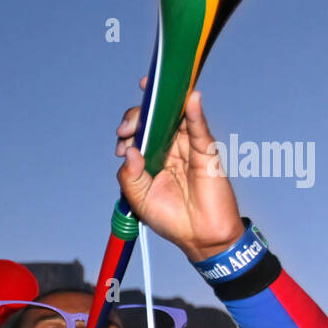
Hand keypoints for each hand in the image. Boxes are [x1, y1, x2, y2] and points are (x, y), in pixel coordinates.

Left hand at [116, 79, 244, 260]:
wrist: (200, 236)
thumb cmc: (170, 219)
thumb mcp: (138, 200)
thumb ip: (130, 176)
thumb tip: (129, 150)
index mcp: (149, 158)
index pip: (138, 133)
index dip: (129, 128)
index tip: (122, 138)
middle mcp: (168, 149)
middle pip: (154, 120)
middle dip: (138, 116)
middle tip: (129, 127)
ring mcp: (187, 148)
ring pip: (176, 117)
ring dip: (165, 102)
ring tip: (154, 90)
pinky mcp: (205, 152)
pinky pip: (200, 128)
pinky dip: (195, 113)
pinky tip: (191, 98)